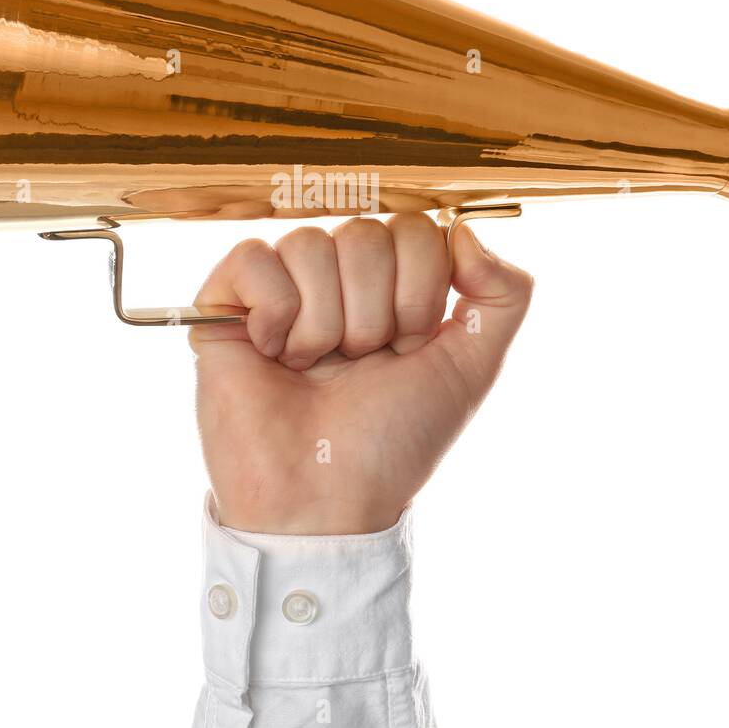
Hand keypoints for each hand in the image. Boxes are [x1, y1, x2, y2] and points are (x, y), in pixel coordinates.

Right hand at [189, 215, 532, 533]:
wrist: (325, 499)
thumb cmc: (393, 440)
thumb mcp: (471, 367)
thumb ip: (503, 294)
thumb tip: (465, 228)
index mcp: (391, 286)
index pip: (415, 229)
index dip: (418, 292)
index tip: (406, 349)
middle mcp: (335, 279)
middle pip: (364, 234)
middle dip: (373, 314)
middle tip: (357, 364)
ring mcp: (280, 288)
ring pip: (309, 245)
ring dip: (324, 324)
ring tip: (314, 368)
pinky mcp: (225, 302)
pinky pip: (253, 258)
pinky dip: (274, 313)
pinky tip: (275, 354)